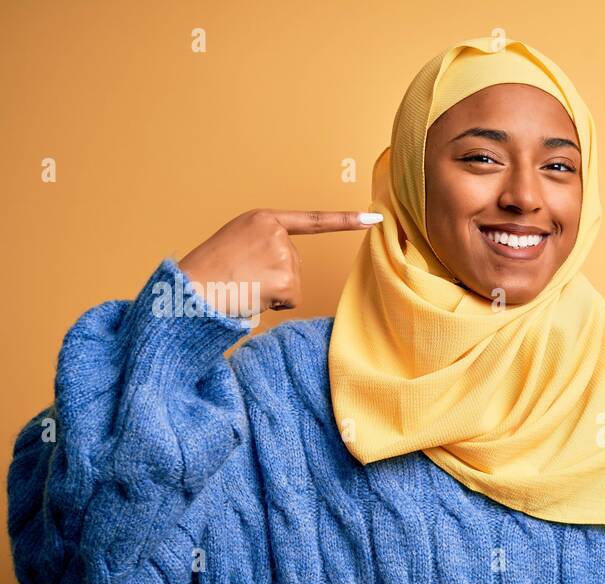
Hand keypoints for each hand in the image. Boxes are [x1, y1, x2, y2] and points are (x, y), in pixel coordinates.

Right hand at [178, 208, 380, 317]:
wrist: (190, 288)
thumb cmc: (207, 271)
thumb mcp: (236, 242)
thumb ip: (264, 244)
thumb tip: (288, 271)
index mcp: (263, 219)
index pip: (312, 221)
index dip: (346, 221)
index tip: (374, 219)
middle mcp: (276, 232)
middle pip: (295, 263)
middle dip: (274, 277)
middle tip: (243, 278)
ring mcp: (283, 254)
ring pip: (294, 282)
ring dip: (272, 291)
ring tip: (244, 285)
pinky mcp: (287, 278)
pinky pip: (292, 298)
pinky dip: (274, 303)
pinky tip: (251, 295)